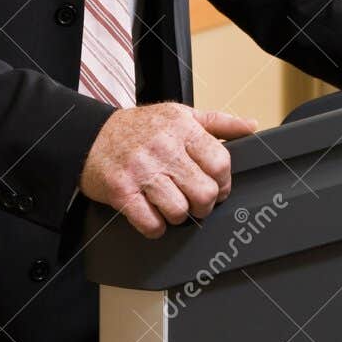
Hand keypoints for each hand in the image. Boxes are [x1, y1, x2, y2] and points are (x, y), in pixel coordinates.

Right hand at [78, 102, 258, 238]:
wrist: (91, 136)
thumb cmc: (139, 128)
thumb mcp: (181, 114)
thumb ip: (219, 122)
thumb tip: (250, 127)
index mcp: (183, 128)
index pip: (220, 163)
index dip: (224, 182)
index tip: (217, 186)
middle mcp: (164, 149)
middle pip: (204, 193)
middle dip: (204, 204)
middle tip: (196, 201)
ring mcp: (142, 172)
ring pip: (180, 212)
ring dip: (179, 216)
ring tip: (171, 204)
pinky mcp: (122, 192)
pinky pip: (151, 224)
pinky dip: (156, 227)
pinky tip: (153, 214)